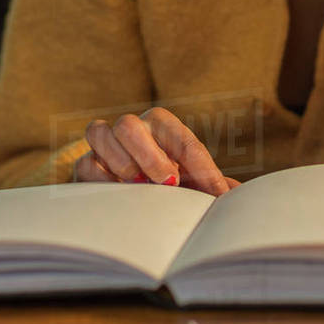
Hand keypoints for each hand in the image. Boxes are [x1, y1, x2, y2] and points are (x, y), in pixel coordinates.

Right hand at [72, 107, 240, 195]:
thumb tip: (238, 196)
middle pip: (129, 125)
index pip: (180, 139)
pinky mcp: (86, 165)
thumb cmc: (172, 182)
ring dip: (121, 162)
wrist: (134, 190)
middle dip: (149, 155)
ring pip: (100, 133)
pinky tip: (122, 197)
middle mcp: (132, 128)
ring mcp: (105, 144)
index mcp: (162, 126)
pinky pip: (85, 164)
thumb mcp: (194, 181)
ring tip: (140, 188)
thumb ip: (213, 184)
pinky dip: (102, 180)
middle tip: (169, 183)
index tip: (213, 192)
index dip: (199, 166)